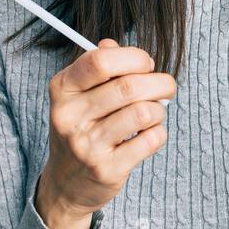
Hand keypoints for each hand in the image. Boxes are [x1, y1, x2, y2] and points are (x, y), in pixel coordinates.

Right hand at [36, 39, 175, 228]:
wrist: (66, 183)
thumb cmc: (81, 129)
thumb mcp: (78, 95)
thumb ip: (96, 67)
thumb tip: (113, 44)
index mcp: (62, 89)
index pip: (101, 61)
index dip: (134, 57)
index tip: (146, 64)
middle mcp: (70, 117)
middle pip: (128, 87)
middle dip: (159, 83)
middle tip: (166, 87)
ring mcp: (86, 146)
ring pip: (143, 113)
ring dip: (159, 110)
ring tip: (154, 114)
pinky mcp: (106, 170)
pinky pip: (149, 141)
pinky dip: (159, 133)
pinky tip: (149, 134)